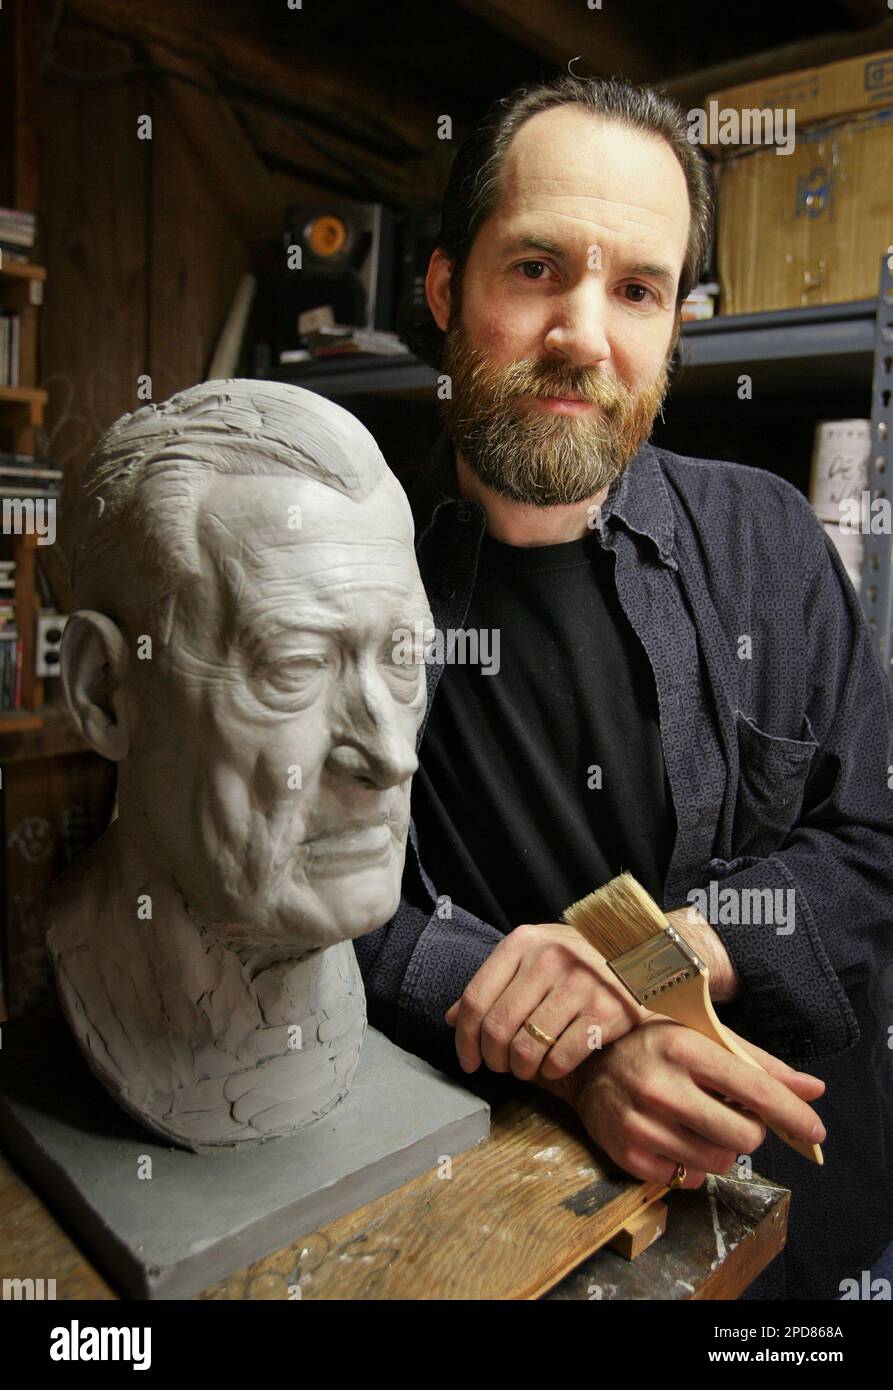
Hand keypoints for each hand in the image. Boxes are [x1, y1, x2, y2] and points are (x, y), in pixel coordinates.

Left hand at [443, 922, 649, 1080]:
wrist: (645, 958)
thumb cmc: (578, 963)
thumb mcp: (534, 957)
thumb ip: (494, 984)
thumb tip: (450, 1018)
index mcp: (523, 942)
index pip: (474, 999)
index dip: (464, 1039)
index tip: (469, 1061)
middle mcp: (549, 958)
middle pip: (497, 1027)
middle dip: (493, 1059)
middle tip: (501, 1067)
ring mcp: (580, 984)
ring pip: (526, 1048)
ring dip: (521, 1069)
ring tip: (527, 1067)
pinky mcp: (607, 1011)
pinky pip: (560, 1059)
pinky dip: (551, 1071)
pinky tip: (554, 1065)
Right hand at [572, 1016, 826, 1188]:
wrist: (585, 1065)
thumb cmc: (654, 1045)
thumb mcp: (703, 1038)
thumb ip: (759, 1064)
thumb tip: (813, 1089)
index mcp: (684, 1048)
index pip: (755, 1090)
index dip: (792, 1113)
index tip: (815, 1128)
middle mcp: (661, 1087)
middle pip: (743, 1136)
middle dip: (750, 1129)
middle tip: (734, 1114)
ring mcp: (642, 1124)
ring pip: (719, 1163)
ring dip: (722, 1148)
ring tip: (702, 1124)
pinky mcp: (629, 1155)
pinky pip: (688, 1180)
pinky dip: (693, 1166)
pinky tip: (678, 1138)